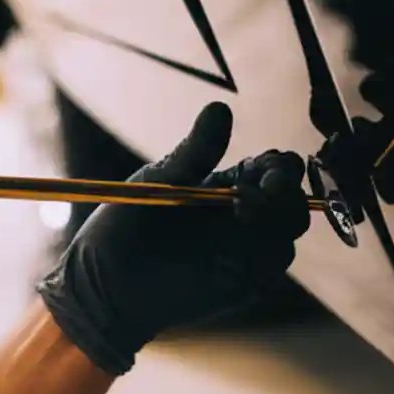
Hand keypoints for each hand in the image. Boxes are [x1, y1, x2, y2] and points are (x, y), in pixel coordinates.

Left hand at [37, 103, 309, 373]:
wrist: (103, 286)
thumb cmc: (122, 227)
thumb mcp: (158, 183)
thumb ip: (195, 153)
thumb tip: (221, 108)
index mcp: (225, 184)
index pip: (271, 166)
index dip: (280, 166)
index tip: (269, 172)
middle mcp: (242, 215)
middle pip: (291, 198)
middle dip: (289, 192)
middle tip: (269, 189)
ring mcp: (244, 250)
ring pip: (288, 231)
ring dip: (279, 220)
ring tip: (244, 214)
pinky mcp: (242, 283)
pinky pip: (273, 268)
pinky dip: (270, 256)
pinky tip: (245, 251)